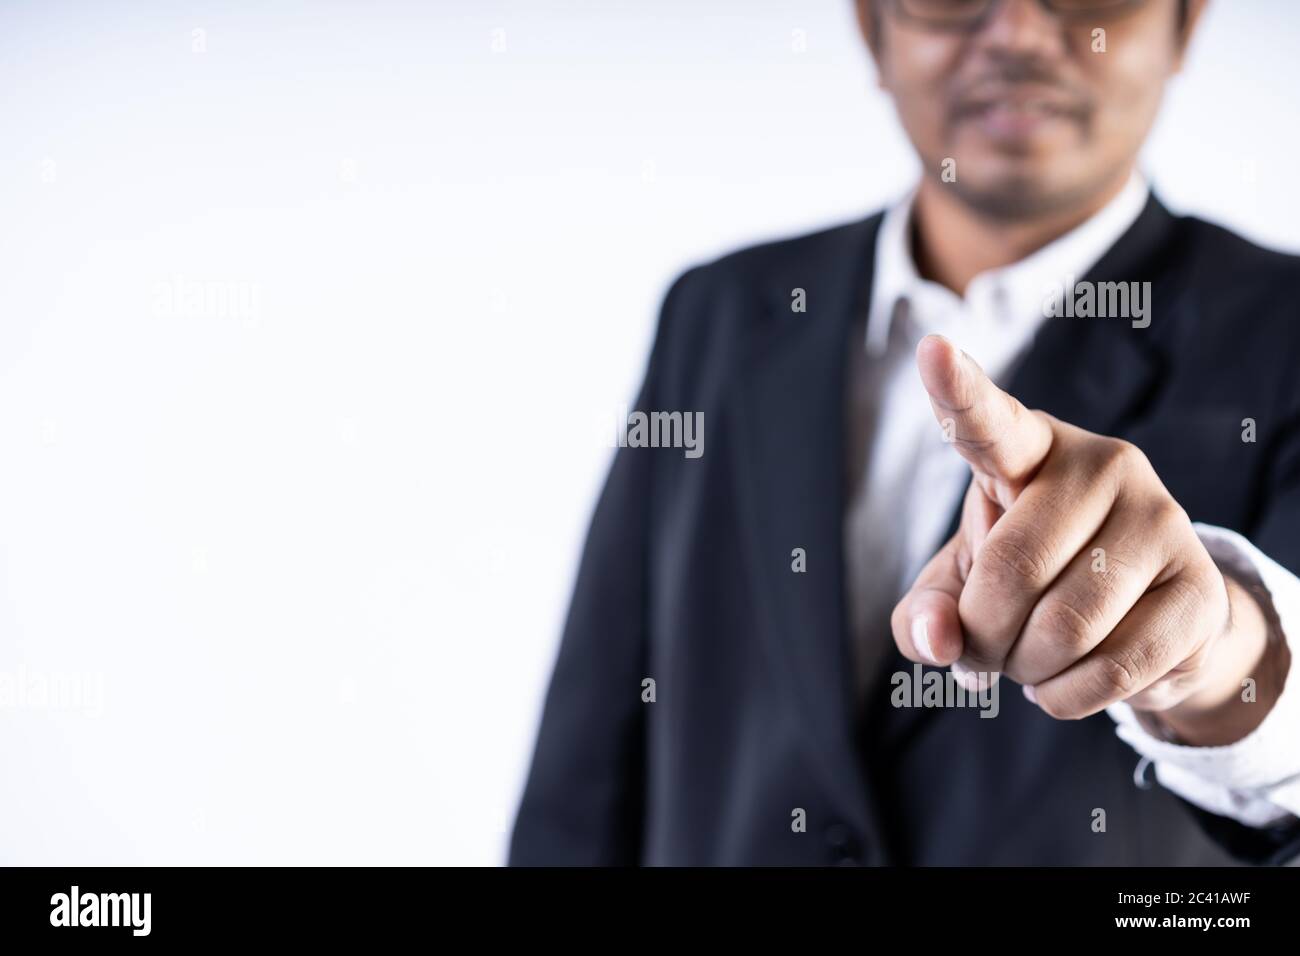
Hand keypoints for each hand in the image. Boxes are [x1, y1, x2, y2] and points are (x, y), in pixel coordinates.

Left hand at [890, 334, 1281, 744]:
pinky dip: (1068, 697)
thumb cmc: (1028, 584)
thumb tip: (937, 643)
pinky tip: (1067, 680)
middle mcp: (1101, 464)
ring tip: (1030, 661)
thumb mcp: (960, 591)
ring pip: (1064, 629)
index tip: (931, 348)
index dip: (958, 390)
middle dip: (984, 635)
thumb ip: (924, 614)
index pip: (988, 422)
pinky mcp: (1201, 588)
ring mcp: (1160, 520)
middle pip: (1012, 571)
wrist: (1138, 620)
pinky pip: (1113, 669)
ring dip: (1027, 670)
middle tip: (988, 647)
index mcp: (1028, 450)